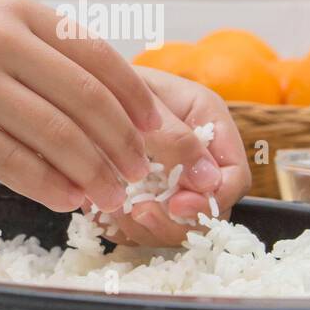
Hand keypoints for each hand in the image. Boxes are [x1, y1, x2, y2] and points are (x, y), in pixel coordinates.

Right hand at [0, 0, 160, 212]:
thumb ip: (17, 43)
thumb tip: (71, 91)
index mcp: (12, 11)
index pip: (98, 56)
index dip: (136, 100)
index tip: (154, 131)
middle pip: (87, 101)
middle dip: (123, 145)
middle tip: (140, 174)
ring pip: (56, 135)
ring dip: (91, 172)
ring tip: (108, 196)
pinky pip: (10, 162)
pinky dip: (46, 185)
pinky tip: (62, 199)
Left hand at [96, 67, 250, 245]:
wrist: (75, 85)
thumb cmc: (110, 81)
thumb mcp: (145, 99)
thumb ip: (174, 138)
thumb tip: (208, 182)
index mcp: (209, 127)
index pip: (234, 179)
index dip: (211, 200)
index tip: (178, 205)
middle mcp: (194, 160)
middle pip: (205, 212)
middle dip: (175, 221)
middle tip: (138, 212)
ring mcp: (166, 181)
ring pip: (172, 226)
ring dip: (144, 227)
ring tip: (114, 208)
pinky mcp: (136, 196)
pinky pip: (137, 228)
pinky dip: (120, 226)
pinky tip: (99, 209)